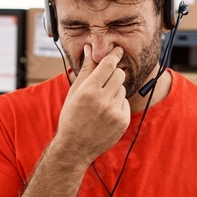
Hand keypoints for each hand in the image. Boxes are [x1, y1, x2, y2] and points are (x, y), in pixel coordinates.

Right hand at [53, 45, 130, 164]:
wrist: (74, 148)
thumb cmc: (71, 117)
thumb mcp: (74, 93)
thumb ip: (85, 70)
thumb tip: (90, 49)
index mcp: (88, 91)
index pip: (108, 65)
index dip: (114, 55)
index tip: (118, 50)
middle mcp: (102, 100)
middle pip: (119, 74)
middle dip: (114, 74)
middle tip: (106, 80)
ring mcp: (114, 112)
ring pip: (122, 89)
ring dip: (114, 92)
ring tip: (101, 103)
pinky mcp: (123, 121)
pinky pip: (125, 103)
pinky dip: (118, 105)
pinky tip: (106, 114)